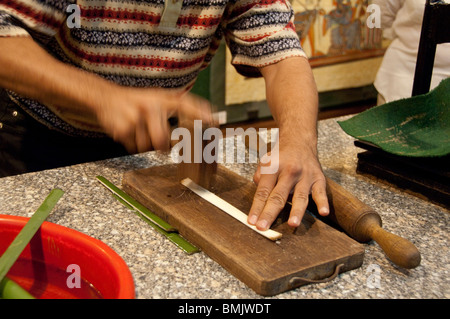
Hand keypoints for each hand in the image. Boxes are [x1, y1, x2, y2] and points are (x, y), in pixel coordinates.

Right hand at [95, 86, 212, 153]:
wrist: (106, 98)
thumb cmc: (137, 102)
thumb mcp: (157, 99)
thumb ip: (178, 108)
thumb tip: (207, 119)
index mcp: (161, 98)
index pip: (183, 104)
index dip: (198, 112)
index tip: (212, 120)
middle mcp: (150, 106)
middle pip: (162, 140)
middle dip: (161, 147)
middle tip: (159, 143)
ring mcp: (135, 117)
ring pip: (147, 147)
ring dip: (144, 143)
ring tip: (139, 129)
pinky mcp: (122, 128)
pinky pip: (133, 147)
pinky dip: (131, 143)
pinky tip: (128, 130)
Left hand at [247, 134, 328, 229]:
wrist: (300, 141)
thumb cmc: (280, 156)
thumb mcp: (264, 161)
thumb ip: (259, 178)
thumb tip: (259, 197)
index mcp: (273, 168)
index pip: (263, 191)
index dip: (257, 208)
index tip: (252, 222)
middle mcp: (289, 172)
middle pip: (278, 196)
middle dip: (270, 213)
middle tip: (263, 227)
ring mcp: (305, 176)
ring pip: (300, 197)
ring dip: (296, 211)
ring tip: (292, 224)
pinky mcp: (318, 179)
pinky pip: (321, 192)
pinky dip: (323, 202)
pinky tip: (323, 212)